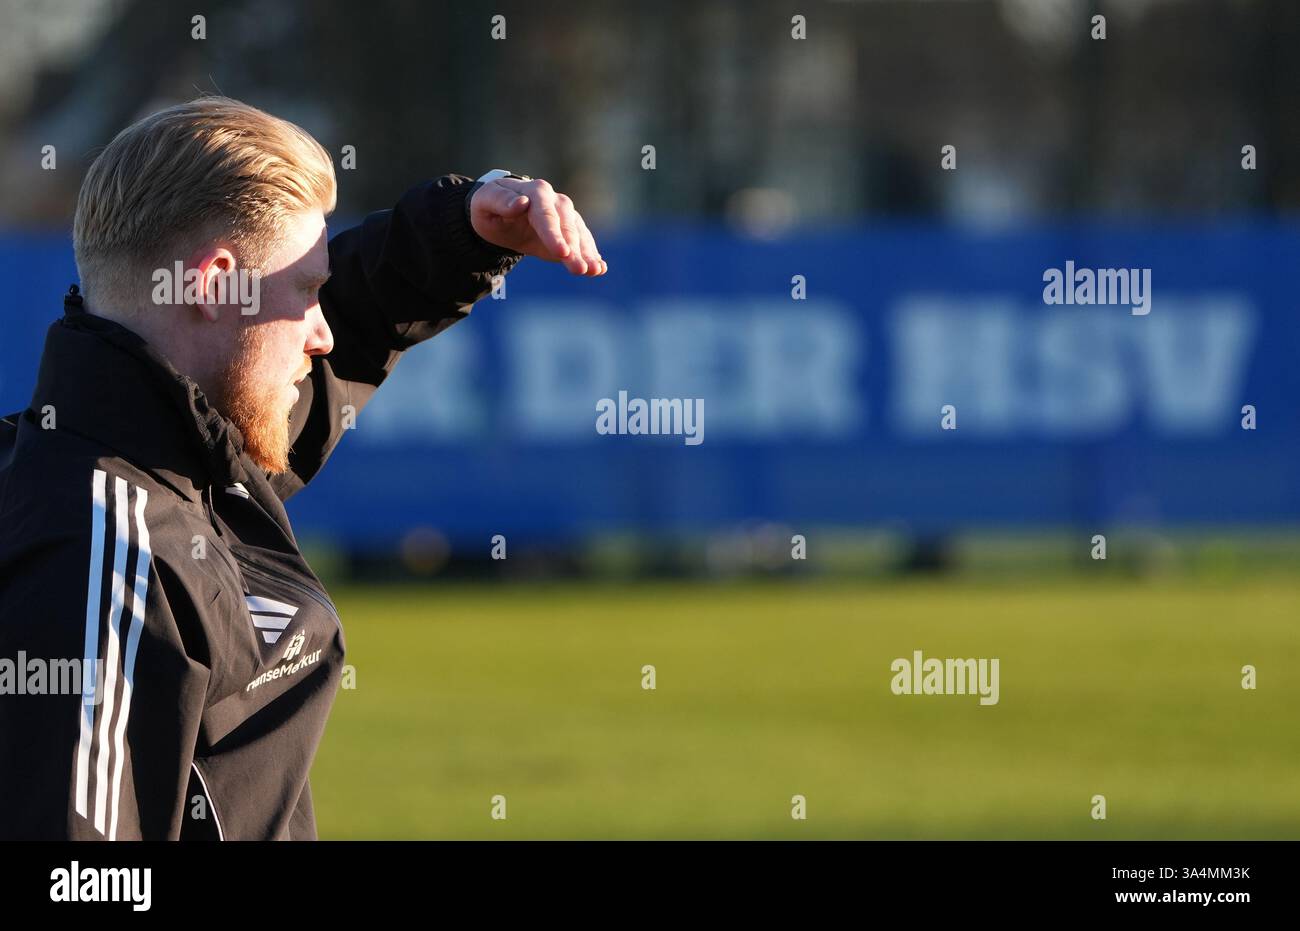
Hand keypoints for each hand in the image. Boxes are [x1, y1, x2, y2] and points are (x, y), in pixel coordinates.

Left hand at [469, 177, 606, 275]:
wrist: (500, 214)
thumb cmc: (490, 208)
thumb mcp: (485, 202)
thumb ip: (500, 201)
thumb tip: (521, 203)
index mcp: (535, 191)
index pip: (546, 215)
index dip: (555, 234)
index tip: (562, 252)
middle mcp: (556, 201)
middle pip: (568, 226)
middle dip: (575, 248)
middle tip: (580, 269)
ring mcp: (566, 216)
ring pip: (579, 235)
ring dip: (588, 254)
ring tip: (595, 271)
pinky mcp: (570, 232)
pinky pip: (583, 243)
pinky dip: (591, 255)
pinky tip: (600, 268)